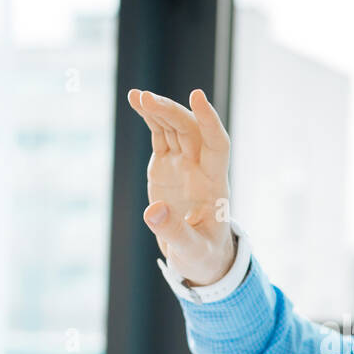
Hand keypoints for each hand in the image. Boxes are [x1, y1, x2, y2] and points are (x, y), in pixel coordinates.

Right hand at [126, 87, 233, 285]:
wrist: (200, 257)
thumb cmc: (203, 257)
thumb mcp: (191, 251)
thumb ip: (174, 232)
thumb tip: (153, 212)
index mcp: (215, 185)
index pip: (217, 145)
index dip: (209, 121)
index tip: (197, 96)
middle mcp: (202, 169)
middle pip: (191, 131)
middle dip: (171, 112)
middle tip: (146, 99)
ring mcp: (185, 165)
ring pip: (175, 127)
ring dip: (159, 109)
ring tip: (137, 96)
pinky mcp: (168, 166)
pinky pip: (161, 134)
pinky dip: (150, 117)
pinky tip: (136, 101)